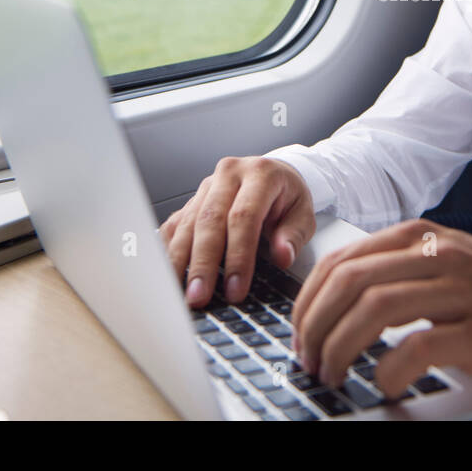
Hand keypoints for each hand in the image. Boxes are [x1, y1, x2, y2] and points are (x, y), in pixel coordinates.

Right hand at [160, 156, 315, 306]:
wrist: (275, 174)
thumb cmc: (289, 197)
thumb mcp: (304, 214)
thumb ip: (293, 236)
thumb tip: (282, 257)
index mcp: (260, 174)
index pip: (244, 216)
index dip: (239, 255)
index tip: (236, 289)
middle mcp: (229, 175)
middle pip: (209, 221)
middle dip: (203, 264)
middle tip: (199, 297)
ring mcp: (206, 186)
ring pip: (187, 224)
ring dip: (180, 262)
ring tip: (179, 293)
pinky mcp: (191, 200)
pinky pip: (174, 226)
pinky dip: (168, 251)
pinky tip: (167, 274)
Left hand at [291, 218, 471, 397]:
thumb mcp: (439, 260)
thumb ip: (390, 270)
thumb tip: (328, 302)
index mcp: (416, 237)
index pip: (341, 260)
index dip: (308, 300)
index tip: (299, 331)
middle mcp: (433, 256)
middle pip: (349, 282)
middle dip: (314, 325)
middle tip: (307, 358)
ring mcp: (457, 291)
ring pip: (373, 310)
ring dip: (340, 347)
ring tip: (332, 373)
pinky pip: (416, 347)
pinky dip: (388, 369)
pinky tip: (383, 383)